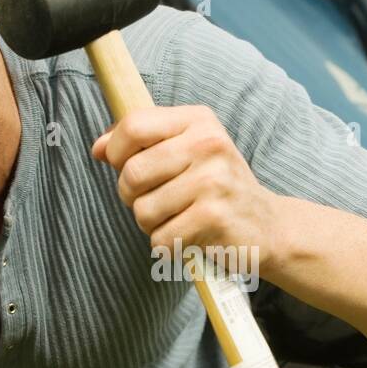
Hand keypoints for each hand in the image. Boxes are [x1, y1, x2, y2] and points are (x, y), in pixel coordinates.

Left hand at [91, 106, 281, 271]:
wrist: (268, 226)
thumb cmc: (216, 188)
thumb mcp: (186, 152)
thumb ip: (141, 144)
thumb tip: (98, 148)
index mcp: (198, 120)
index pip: (133, 126)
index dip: (116, 152)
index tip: (124, 166)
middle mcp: (208, 144)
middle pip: (132, 173)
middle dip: (131, 197)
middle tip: (155, 202)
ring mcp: (214, 181)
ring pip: (143, 210)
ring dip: (151, 225)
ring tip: (177, 219)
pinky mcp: (215, 217)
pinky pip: (161, 239)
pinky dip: (167, 246)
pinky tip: (188, 237)